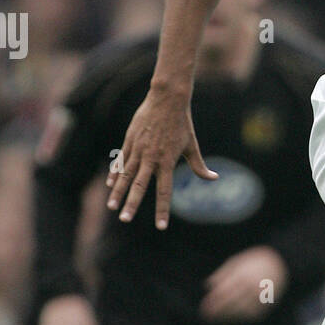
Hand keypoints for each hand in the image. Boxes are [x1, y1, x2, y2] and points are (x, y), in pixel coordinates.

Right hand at [105, 87, 216, 229]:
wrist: (167, 99)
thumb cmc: (182, 124)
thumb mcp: (192, 146)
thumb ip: (199, 166)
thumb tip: (213, 178)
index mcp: (167, 161)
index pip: (165, 191)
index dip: (163, 209)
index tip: (160, 226)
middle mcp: (151, 158)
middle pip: (140, 186)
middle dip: (131, 204)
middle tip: (124, 219)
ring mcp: (138, 149)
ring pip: (125, 175)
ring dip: (118, 192)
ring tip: (111, 207)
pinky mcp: (129, 140)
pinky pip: (121, 161)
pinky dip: (115, 173)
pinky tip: (110, 185)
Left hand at [200, 247, 289, 322]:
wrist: (280, 264)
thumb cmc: (254, 262)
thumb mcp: (236, 261)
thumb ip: (222, 273)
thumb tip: (208, 285)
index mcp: (243, 276)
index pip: (224, 292)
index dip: (213, 301)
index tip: (204, 307)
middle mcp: (252, 288)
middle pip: (230, 304)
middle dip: (217, 311)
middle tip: (205, 316)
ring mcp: (260, 298)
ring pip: (240, 312)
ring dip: (226, 317)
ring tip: (215, 319)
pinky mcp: (266, 305)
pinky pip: (250, 315)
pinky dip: (239, 318)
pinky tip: (230, 318)